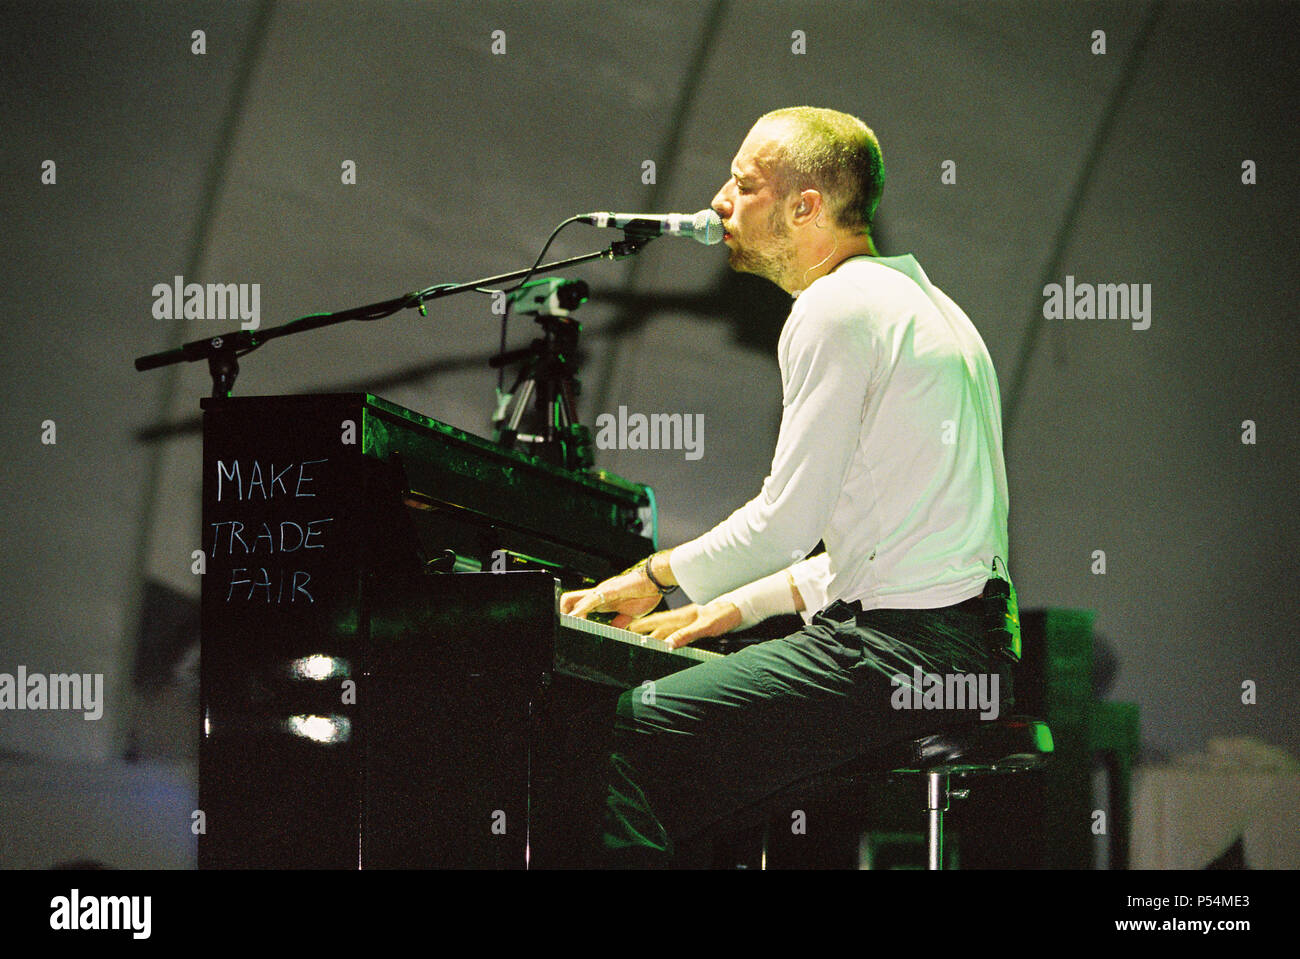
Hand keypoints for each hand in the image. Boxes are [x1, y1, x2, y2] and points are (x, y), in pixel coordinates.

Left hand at [560, 569, 661, 627]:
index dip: (568, 616)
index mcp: (601, 600)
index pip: (577, 606)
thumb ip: (620, 621)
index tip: (565, 628)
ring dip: (566, 613)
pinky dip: (581, 609)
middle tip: (557, 626)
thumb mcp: (630, 614)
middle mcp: (597, 594)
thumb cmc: (645, 593)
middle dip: (560, 612)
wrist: (655, 579)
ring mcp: (602, 591)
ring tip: (562, 625)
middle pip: (569, 599)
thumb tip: (614, 630)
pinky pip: (591, 599)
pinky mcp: (609, 591)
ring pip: (575, 599)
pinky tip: (576, 617)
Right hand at [626, 601, 741, 648]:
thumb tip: (668, 644)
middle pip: (661, 628)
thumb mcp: (706, 627)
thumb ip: (687, 635)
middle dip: (646, 633)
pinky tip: (670, 645)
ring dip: (658, 638)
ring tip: (647, 645)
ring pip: (670, 631)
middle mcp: (685, 619)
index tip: (628, 628)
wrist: (742, 609)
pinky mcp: (699, 627)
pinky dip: (671, 640)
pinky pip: (680, 634)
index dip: (642, 625)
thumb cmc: (726, 615)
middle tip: (632, 639)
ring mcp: (692, 622)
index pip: (658, 621)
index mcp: (684, 616)